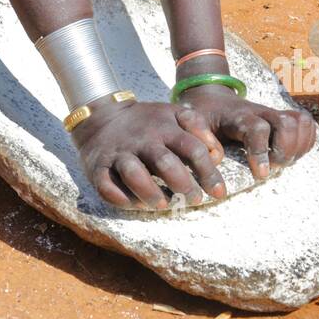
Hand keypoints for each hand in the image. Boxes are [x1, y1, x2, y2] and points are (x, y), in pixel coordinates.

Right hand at [70, 86, 316, 210]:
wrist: (101, 115)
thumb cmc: (147, 122)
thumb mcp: (172, 114)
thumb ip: (197, 127)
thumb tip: (217, 154)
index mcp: (164, 127)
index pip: (192, 148)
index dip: (208, 172)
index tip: (219, 193)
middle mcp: (143, 140)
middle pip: (165, 162)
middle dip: (183, 185)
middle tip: (194, 200)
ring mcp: (120, 153)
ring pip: (134, 174)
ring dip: (150, 192)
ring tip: (163, 205)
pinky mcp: (99, 167)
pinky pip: (107, 186)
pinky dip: (121, 198)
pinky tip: (134, 205)